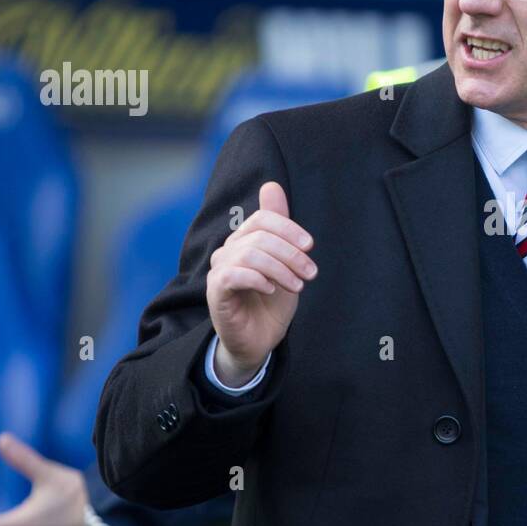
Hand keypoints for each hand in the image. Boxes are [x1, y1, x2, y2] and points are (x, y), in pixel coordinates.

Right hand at [206, 181, 315, 383]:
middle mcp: (227, 250)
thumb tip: (271, 185)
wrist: (260, 340)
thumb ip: (279, 226)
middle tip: (310, 272)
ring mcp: (219, 271)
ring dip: (281, 268)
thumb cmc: (272, 301)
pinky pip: (233, 275)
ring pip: (250, 254)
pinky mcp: (216, 292)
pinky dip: (258, 279)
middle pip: (259, 236)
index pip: (263, 219)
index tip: (310, 246)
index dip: (289, 228)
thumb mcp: (285, 262)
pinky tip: (272, 289)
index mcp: (244, 240)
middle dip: (291, 253)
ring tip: (297, 285)